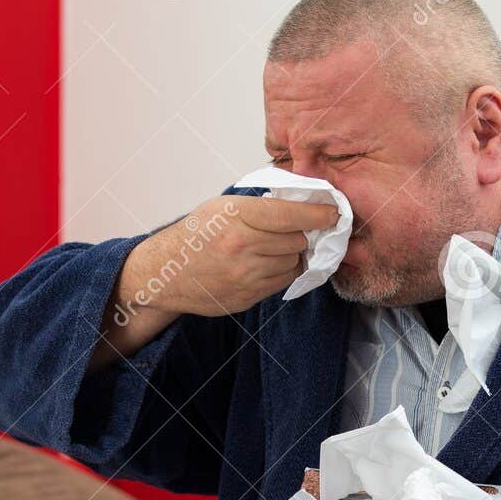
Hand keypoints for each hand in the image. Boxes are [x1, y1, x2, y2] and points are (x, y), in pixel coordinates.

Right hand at [118, 193, 338, 317]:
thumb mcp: (221, 206)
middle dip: (301, 234)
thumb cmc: (195, 234)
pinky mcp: (247, 296)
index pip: (291, 214)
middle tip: (296, 230)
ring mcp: (244, 275)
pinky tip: (266, 264)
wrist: (165, 273)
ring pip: (293, 263)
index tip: (334, 213)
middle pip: (297, 240)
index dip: (318, 215)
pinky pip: (282, 282)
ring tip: (273, 248)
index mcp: (235, 215)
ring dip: (292, 255)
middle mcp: (241, 246)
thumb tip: (304, 202)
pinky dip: (282, 272)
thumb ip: (260, 205)